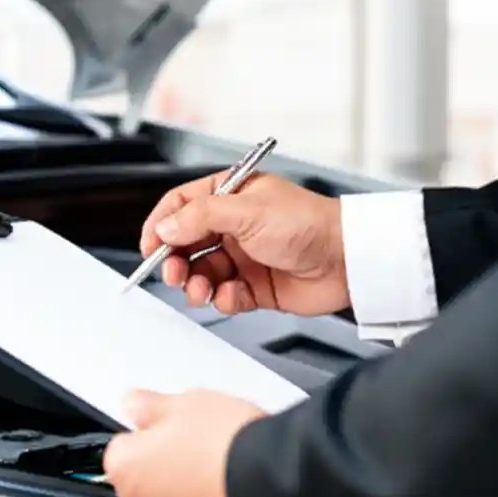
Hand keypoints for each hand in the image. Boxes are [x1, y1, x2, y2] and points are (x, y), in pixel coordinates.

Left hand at [103, 389, 265, 496]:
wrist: (274, 492)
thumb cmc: (230, 448)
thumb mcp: (189, 403)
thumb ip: (153, 406)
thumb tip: (137, 405)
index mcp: (125, 469)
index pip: (124, 445)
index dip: (153, 433)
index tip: (174, 428)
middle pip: (144, 483)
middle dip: (167, 469)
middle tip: (203, 449)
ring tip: (226, 474)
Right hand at [139, 171, 347, 315]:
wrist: (347, 260)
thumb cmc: (309, 224)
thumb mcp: (247, 211)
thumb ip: (200, 217)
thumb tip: (166, 227)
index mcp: (231, 197)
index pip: (182, 206)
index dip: (162, 226)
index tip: (150, 247)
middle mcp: (235, 226)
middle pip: (187, 244)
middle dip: (177, 261)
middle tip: (174, 274)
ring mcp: (245, 256)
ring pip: (204, 273)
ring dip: (197, 285)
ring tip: (202, 291)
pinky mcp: (256, 286)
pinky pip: (225, 295)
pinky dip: (223, 300)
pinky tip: (231, 297)